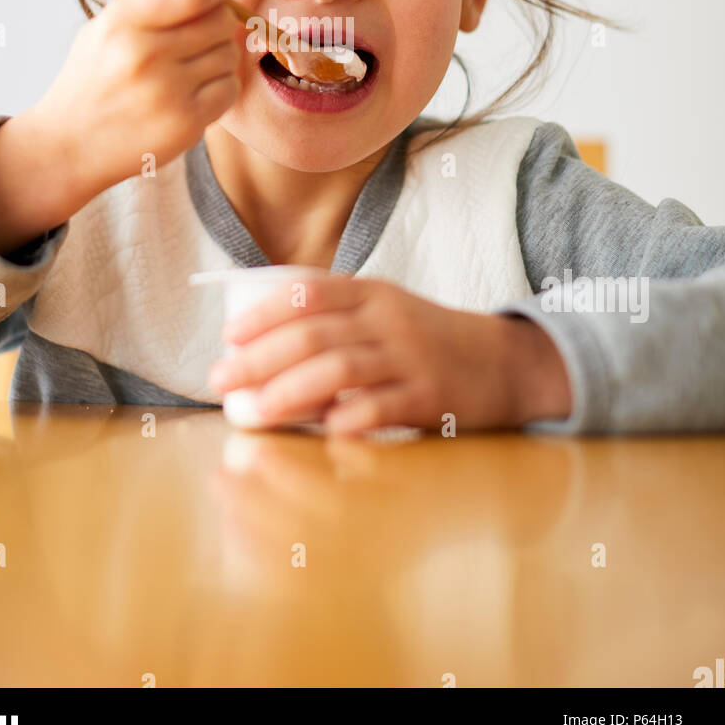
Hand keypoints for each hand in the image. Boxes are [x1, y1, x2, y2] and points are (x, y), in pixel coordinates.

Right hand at [28, 0, 245, 204]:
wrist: (70, 144)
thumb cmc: (92, 76)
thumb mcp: (110, 24)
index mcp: (124, 22)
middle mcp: (145, 55)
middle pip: (220, 19)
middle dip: (216, 20)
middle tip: (197, 31)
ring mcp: (167, 92)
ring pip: (228, 53)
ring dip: (217, 55)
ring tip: (189, 64)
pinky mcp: (185, 124)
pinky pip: (229, 88)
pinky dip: (219, 86)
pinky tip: (193, 89)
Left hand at [206, 274, 572, 434]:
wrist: (505, 362)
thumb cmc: (426, 340)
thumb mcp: (385, 311)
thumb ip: (335, 320)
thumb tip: (256, 348)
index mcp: (372, 292)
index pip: (308, 291)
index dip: (263, 313)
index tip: (227, 336)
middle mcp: (388, 320)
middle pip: (313, 334)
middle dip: (259, 358)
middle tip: (219, 382)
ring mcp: (411, 358)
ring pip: (340, 370)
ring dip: (288, 392)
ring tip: (251, 414)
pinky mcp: (432, 397)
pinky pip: (383, 408)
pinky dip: (348, 419)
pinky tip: (319, 433)